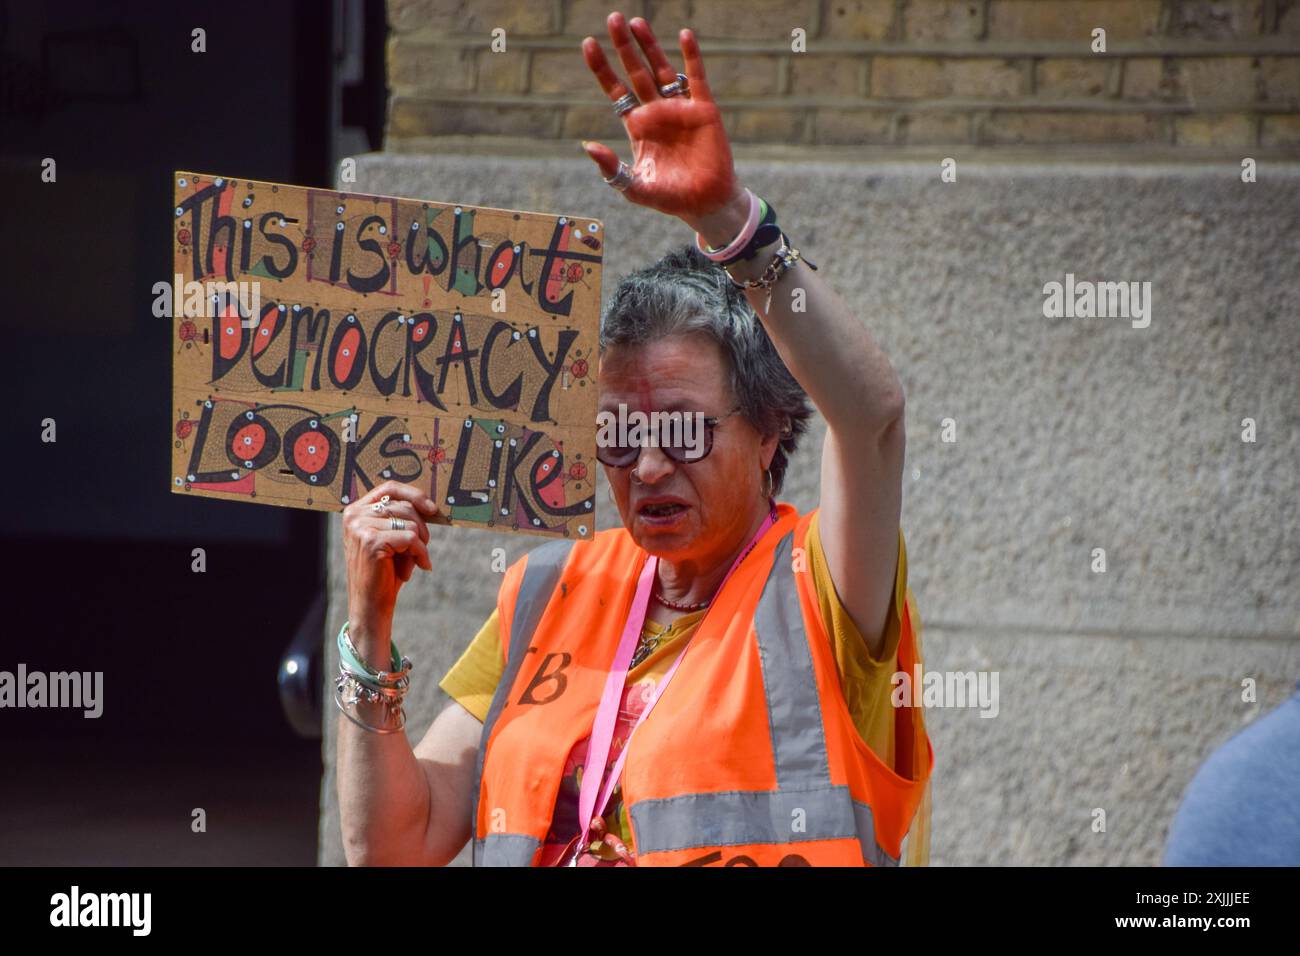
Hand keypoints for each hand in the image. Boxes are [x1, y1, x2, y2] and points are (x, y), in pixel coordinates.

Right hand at [342, 480, 438, 633]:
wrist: (371, 606)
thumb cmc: (384, 573)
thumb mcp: (390, 539)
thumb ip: (399, 518)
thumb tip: (429, 503)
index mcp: (355, 510)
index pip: (389, 487)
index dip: (414, 494)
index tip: (432, 508)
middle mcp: (354, 515)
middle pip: (404, 506)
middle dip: (421, 529)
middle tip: (419, 551)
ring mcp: (360, 527)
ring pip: (410, 522)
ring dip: (420, 544)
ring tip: (411, 562)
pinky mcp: (371, 541)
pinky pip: (411, 538)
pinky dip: (421, 553)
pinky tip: (418, 568)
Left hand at [580, 12, 742, 227]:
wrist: (704, 204)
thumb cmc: (669, 197)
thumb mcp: (633, 187)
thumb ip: (611, 168)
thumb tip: (588, 145)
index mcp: (638, 126)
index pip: (616, 90)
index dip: (602, 67)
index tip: (588, 43)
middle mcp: (656, 111)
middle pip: (635, 72)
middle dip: (623, 46)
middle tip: (612, 19)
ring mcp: (679, 108)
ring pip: (661, 69)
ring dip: (649, 45)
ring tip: (635, 21)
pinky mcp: (703, 109)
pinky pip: (696, 77)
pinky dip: (691, 56)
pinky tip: (684, 35)